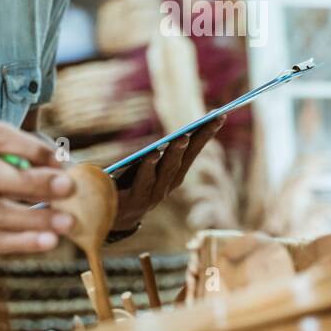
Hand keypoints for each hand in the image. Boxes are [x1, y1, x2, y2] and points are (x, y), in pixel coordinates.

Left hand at [109, 117, 224, 239]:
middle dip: (197, 139)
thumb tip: (177, 133)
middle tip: (205, 122)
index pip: (194, 151)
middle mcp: (168, 186)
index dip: (206, 134)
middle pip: (184, 159)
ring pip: (167, 171)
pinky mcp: (134, 202)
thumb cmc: (129, 183)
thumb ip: (157, 152)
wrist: (111, 215)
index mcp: (174, 175)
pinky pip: (143, 183)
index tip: (219, 115)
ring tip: (182, 137)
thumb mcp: (144, 164)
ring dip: (176, 153)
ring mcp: (153, 196)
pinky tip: (151, 154)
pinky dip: (148, 167)